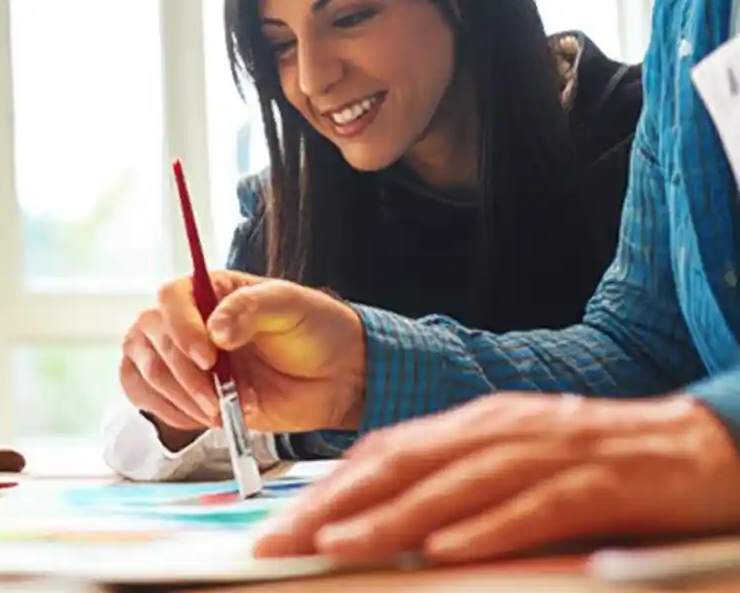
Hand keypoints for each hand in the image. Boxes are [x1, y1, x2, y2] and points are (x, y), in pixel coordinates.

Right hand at [118, 270, 366, 434]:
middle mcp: (188, 322)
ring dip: (176, 397)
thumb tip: (215, 330)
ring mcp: (182, 359)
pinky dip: (170, 413)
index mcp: (209, 291)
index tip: (208, 357)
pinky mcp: (184, 392)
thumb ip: (250, 308)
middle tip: (215, 398)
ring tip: (217, 410)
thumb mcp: (291, 304)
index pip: (170, 298)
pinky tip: (205, 416)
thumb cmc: (315, 330)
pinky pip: (146, 398)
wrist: (334, 378)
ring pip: (144, 371)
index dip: (181, 328)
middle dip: (182, 374)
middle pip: (150, 337)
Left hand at [254, 392, 739, 563]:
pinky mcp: (599, 482)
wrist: (700, 443)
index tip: (279, 523)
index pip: (386, 452)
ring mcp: (548, 453)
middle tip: (279, 541)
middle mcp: (501, 430)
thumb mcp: (516, 463)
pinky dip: (486, 529)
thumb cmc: (601, 463)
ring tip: (337, 544)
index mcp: (477, 424)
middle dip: (333, 506)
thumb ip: (458, 482)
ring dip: (391, 517)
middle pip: (403, 464)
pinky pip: (534, 508)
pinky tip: (445, 552)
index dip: (327, 488)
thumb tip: (391, 522)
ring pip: (455, 485)